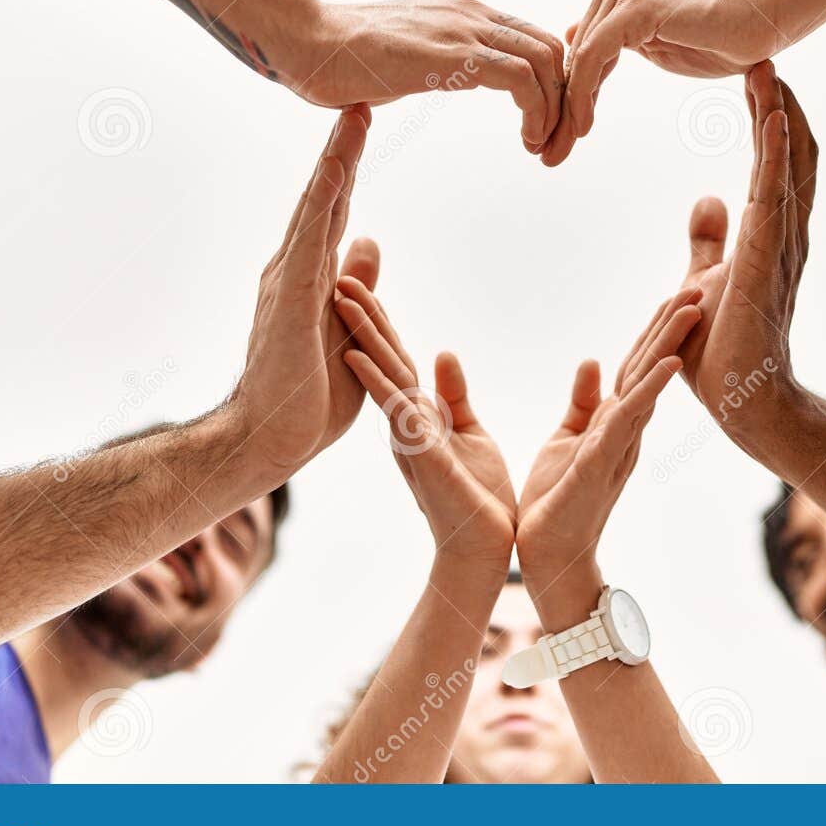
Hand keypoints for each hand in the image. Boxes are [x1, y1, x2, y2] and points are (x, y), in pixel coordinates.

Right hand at [227, 105, 377, 476]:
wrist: (271, 440)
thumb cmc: (310, 396)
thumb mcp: (350, 327)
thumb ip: (357, 284)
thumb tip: (369, 242)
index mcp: (312, 277)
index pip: (335, 212)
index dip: (349, 170)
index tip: (364, 127)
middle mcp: (295, 270)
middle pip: (323, 199)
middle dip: (342, 150)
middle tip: (360, 101)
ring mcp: (290, 283)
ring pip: (315, 210)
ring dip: (336, 162)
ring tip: (354, 118)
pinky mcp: (292, 302)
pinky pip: (311, 244)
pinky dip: (324, 205)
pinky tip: (338, 173)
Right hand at [295, 0, 565, 158]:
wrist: (307, 41)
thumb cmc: (345, 59)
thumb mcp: (409, 57)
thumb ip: (438, 62)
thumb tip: (446, 78)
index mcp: (464, 14)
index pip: (535, 40)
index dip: (553, 84)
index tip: (547, 124)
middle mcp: (472, 14)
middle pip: (551, 49)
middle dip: (565, 100)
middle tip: (555, 143)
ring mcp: (464, 29)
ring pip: (546, 60)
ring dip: (556, 110)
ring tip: (543, 147)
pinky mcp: (453, 55)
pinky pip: (521, 77)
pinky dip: (538, 110)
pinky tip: (527, 139)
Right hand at [334, 277, 515, 571]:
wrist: (487, 550)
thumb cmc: (479, 497)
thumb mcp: (467, 433)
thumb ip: (453, 396)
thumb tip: (442, 354)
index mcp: (417, 416)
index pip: (394, 358)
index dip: (377, 321)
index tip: (357, 282)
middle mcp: (406, 423)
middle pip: (380, 360)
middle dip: (361, 318)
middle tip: (337, 276)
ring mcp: (410, 437)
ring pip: (382, 377)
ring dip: (361, 336)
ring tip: (339, 299)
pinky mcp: (423, 455)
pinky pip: (397, 412)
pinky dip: (377, 382)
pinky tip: (357, 357)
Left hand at [516, 292, 701, 584]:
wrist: (545, 554)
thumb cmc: (555, 500)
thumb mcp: (567, 439)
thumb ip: (582, 403)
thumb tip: (593, 363)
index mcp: (616, 422)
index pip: (639, 366)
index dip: (658, 330)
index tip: (679, 294)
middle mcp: (625, 430)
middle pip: (651, 367)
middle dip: (673, 327)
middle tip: (699, 286)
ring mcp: (618, 444)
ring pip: (648, 384)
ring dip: (670, 345)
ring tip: (692, 308)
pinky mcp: (601, 461)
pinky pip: (629, 418)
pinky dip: (650, 388)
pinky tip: (670, 363)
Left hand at [547, 0, 786, 164]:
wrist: (769, 19)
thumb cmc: (721, 37)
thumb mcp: (655, 44)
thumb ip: (614, 42)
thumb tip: (573, 40)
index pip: (579, 47)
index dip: (566, 96)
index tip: (556, 139)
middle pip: (573, 54)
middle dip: (561, 109)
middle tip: (549, 155)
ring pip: (578, 58)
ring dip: (568, 109)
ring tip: (561, 149)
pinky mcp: (638, 5)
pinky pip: (595, 55)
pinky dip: (585, 93)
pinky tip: (584, 126)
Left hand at [676, 63, 818, 446]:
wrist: (740, 402)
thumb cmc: (719, 350)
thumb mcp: (704, 280)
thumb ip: (708, 241)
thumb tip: (707, 200)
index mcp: (769, 235)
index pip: (776, 163)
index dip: (772, 119)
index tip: (759, 77)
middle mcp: (785, 234)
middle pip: (792, 154)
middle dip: (780, 104)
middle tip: (765, 54)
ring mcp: (782, 246)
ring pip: (789, 167)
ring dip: (780, 117)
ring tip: (768, 71)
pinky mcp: (767, 259)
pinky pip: (774, 193)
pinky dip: (775, 152)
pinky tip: (770, 117)